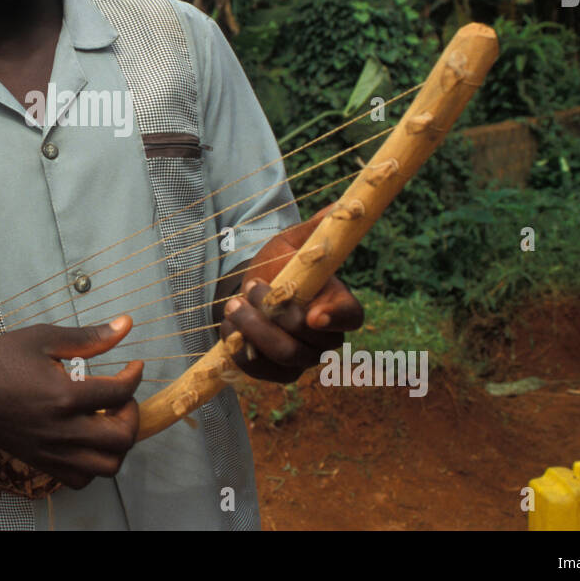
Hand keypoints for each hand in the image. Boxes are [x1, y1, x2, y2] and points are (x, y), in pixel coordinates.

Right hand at [0, 315, 142, 489]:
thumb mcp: (42, 338)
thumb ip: (88, 336)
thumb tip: (126, 324)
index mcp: (63, 395)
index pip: (120, 392)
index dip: (135, 376)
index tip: (133, 366)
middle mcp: (61, 430)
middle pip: (122, 438)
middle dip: (132, 415)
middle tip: (122, 397)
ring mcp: (51, 451)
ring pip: (106, 466)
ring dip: (117, 443)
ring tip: (107, 419)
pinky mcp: (40, 462)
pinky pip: (80, 479)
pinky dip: (93, 464)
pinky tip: (86, 438)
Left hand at [218, 207, 363, 382]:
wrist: (252, 289)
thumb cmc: (280, 265)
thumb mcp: (293, 243)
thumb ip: (314, 230)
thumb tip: (336, 207)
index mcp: (338, 304)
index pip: (350, 317)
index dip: (335, 318)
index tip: (313, 314)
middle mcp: (325, 339)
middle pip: (310, 342)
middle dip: (275, 315)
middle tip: (251, 286)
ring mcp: (301, 359)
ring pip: (284, 357)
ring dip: (255, 330)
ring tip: (233, 305)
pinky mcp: (275, 372)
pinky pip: (260, 371)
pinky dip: (239, 348)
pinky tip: (229, 325)